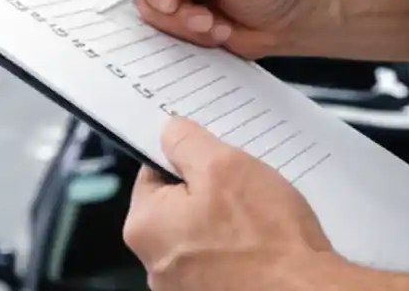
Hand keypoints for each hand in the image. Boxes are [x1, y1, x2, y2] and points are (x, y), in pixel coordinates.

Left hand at [123, 117, 334, 290]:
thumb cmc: (265, 235)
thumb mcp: (223, 166)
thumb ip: (186, 143)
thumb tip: (169, 132)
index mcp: (144, 228)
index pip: (152, 175)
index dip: (185, 161)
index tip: (213, 162)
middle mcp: (154, 265)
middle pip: (175, 208)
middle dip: (206, 194)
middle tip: (241, 190)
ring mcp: (182, 288)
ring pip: (198, 236)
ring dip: (222, 225)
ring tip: (257, 220)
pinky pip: (216, 263)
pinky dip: (235, 252)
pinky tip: (261, 245)